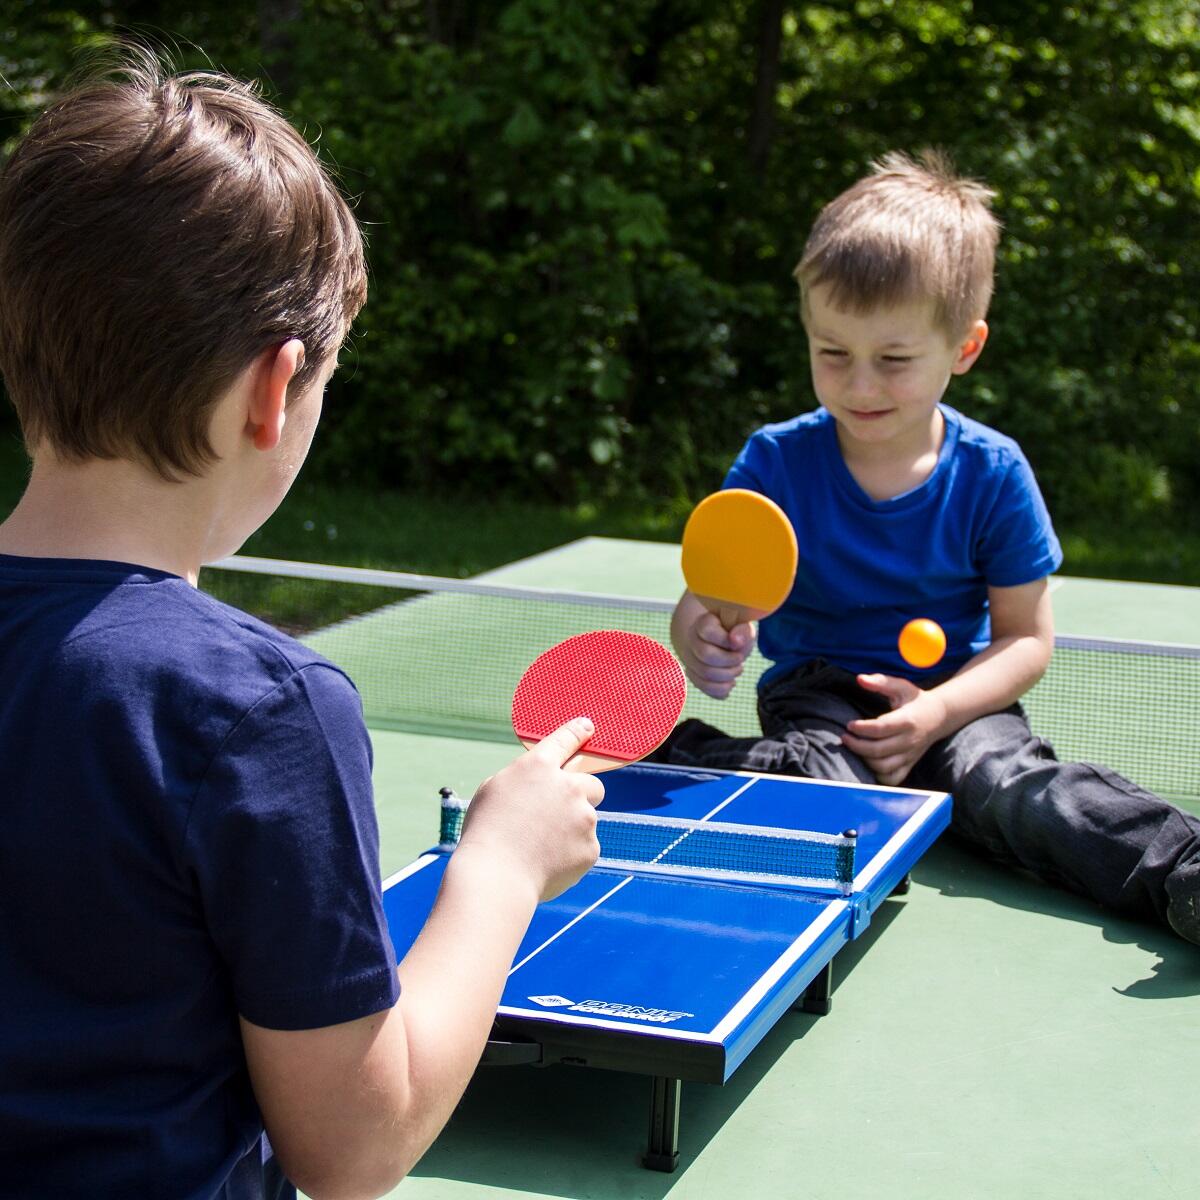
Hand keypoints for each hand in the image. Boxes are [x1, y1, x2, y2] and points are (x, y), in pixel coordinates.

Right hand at [457, 717, 603, 901]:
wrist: (496, 877)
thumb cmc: (486, 833)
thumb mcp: (493, 792)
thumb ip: (523, 781)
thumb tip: (541, 785)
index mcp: (539, 767)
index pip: (565, 740)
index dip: (577, 733)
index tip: (588, 727)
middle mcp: (568, 787)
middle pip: (591, 784)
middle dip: (580, 796)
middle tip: (557, 814)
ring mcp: (584, 818)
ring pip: (585, 820)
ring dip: (570, 830)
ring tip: (538, 848)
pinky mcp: (591, 847)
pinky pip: (584, 847)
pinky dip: (570, 855)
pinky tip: (545, 863)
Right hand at [672, 604, 755, 699]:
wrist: (720, 642)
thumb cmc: (734, 633)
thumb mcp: (743, 627)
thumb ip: (743, 631)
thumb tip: (736, 642)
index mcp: (702, 624)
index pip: (708, 632)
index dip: (726, 640)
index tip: (738, 643)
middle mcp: (692, 641)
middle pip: (706, 654)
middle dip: (729, 660)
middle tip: (740, 659)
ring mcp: (690, 660)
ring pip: (704, 674)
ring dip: (727, 676)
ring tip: (738, 670)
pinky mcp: (693, 676)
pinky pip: (704, 687)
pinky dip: (721, 689)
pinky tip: (730, 683)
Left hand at [840, 674, 947, 785]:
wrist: (939, 717)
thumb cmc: (915, 700)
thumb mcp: (901, 686)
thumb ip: (881, 681)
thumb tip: (860, 679)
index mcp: (907, 720)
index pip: (880, 728)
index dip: (861, 728)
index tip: (849, 725)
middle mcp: (909, 740)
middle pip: (879, 750)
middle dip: (857, 745)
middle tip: (845, 737)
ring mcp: (910, 755)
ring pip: (884, 766)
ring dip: (864, 760)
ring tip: (854, 748)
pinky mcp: (909, 764)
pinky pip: (893, 778)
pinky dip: (878, 776)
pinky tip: (868, 763)